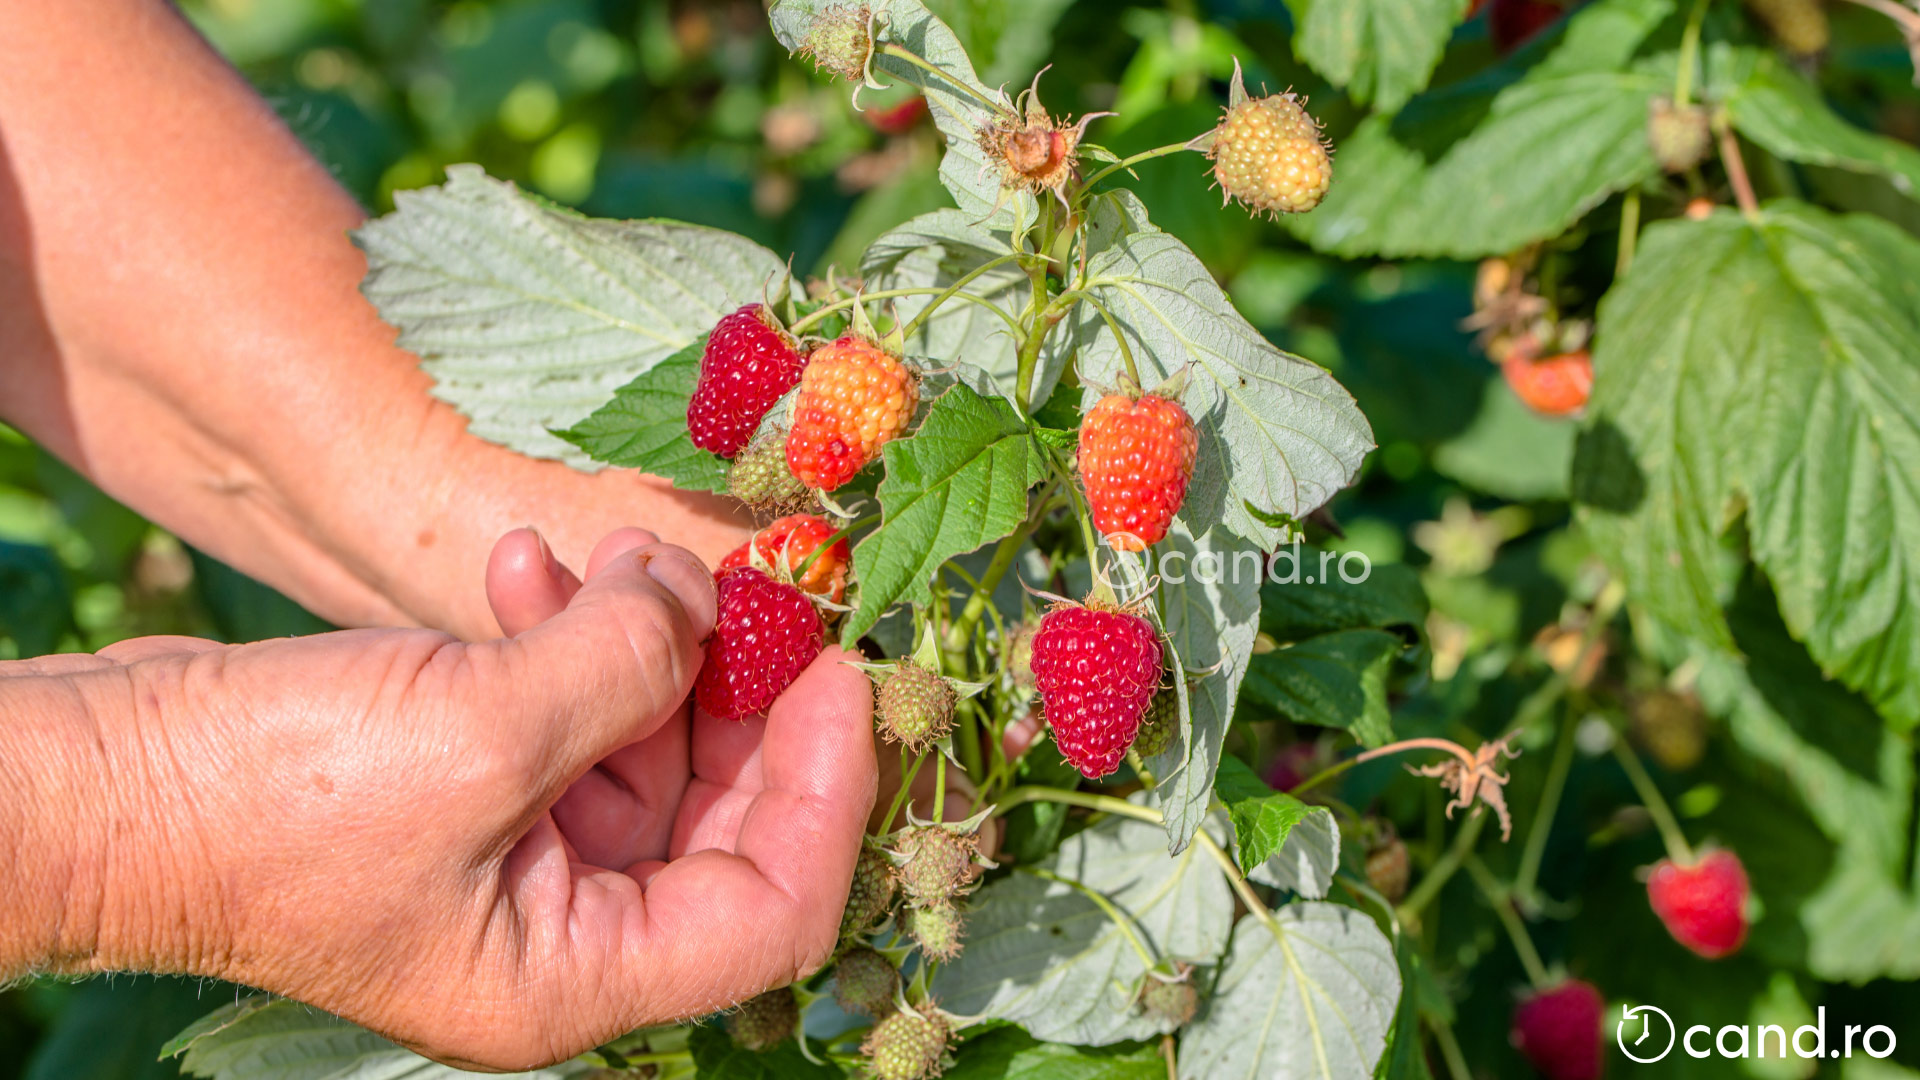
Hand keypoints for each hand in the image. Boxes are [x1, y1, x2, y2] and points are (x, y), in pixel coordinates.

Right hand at [23, 530, 875, 1068]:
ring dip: (645, 642)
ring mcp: (516, 859)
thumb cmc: (267, 801)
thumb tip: (709, 600)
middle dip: (741, 692)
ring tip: (619, 554)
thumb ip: (624, 666)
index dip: (829, 786)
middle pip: (724, 817)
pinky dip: (566, 637)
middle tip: (751, 583)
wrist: (102, 782)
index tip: (842, 665)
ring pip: (645, 747)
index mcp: (577, 975)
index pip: (775, 907)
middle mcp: (562, 931)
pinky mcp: (471, 788)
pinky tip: (533, 561)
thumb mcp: (478, 730)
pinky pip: (564, 715)